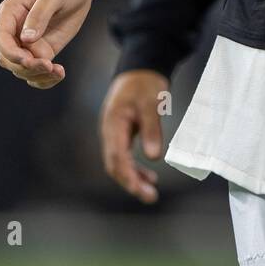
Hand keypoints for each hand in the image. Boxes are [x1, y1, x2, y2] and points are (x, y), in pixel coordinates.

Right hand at [0, 0, 93, 88]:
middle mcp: (15, 30)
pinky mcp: (43, 50)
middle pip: (7, 58)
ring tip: (58, 72)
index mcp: (11, 12)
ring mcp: (28, 43)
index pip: (0, 37)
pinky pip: (36, 72)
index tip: (27, 59)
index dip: (10, 51)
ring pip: (21, 68)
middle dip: (24, 66)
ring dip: (37, 74)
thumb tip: (26, 39)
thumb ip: (39, 15)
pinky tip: (59, 75)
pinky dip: (45, 79)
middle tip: (48, 65)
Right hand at [100, 71, 169, 203]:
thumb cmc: (145, 83)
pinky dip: (135, 169)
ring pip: (119, 164)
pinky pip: (125, 157)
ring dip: (133, 179)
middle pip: (115, 165)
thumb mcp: (152, 103)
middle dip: (131, 183)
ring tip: (151, 192)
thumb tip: (154, 158)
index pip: (116, 157)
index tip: (141, 190)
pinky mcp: (122, 135)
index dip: (128, 176)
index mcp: (114, 123)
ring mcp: (114, 134)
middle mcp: (110, 131)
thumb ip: (152, 129)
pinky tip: (150, 177)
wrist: (140, 69)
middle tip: (150, 196)